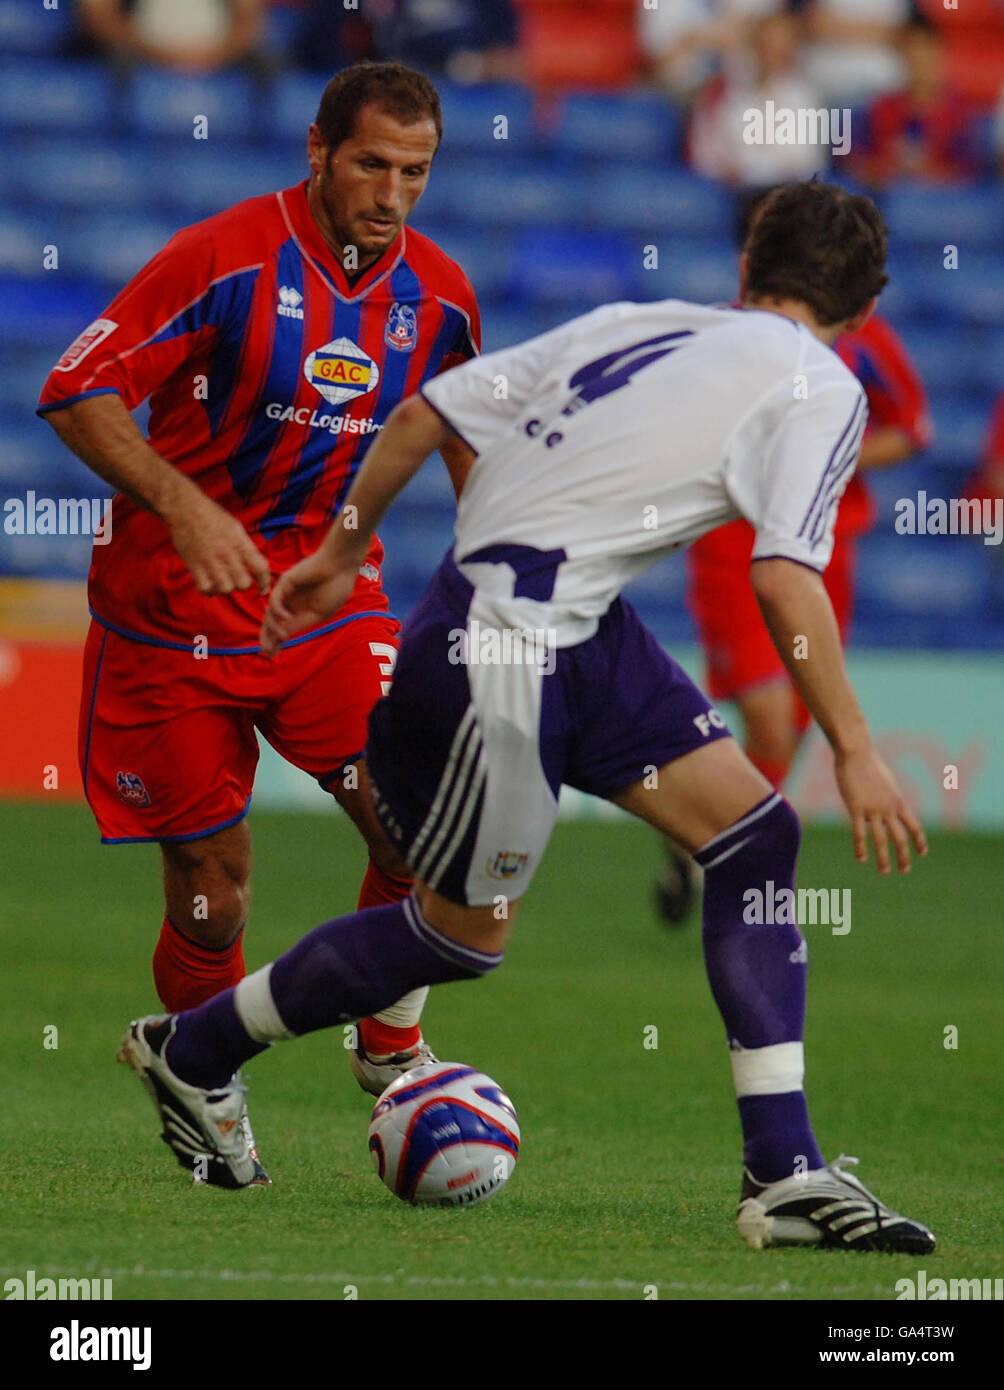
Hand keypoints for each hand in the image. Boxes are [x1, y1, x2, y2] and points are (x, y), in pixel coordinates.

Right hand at [165, 488, 270, 597]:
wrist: (184, 507)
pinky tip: (210, 584)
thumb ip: (245, 546)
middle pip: (243, 584)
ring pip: (225, 589)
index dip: (265, 582)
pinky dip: (209, 590)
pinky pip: (205, 589)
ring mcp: (209, 560)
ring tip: (222, 581)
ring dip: (226, 588)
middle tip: (237, 579)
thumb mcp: (235, 526)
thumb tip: (255, 564)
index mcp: (239, 542)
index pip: (261, 568)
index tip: (263, 589)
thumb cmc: (211, 515)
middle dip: (243, 585)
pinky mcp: (193, 565)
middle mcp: (226, 553)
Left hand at [260, 551, 357, 655]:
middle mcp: (290, 603)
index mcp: (300, 611)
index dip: (276, 642)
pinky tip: (286, 618)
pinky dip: (278, 611)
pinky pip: (275, 600)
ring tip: (281, 636)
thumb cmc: (335, 588)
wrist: (340, 566)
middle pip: (271, 622)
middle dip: (267, 637)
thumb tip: (281, 636)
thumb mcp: (319, 613)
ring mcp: (285, 593)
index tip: (272, 655)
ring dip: (272, 627)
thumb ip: (300, 624)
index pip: (282, 628)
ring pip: (271, 613)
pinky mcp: (284, 583)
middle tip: (267, 651)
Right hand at [834, 744, 927, 874]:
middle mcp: (889, 808)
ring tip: (885, 872)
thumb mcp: (885, 781)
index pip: (914, 826)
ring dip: (884, 858)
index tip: (922, 853)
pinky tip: (861, 859)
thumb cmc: (868, 763)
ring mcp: (873, 809)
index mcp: (898, 801)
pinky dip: (861, 848)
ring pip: (882, 839)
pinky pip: (860, 833)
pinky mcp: (856, 808)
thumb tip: (888, 801)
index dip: (920, 841)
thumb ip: (887, 795)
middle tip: (904, 870)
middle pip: (901, 838)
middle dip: (904, 856)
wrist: (856, 753)